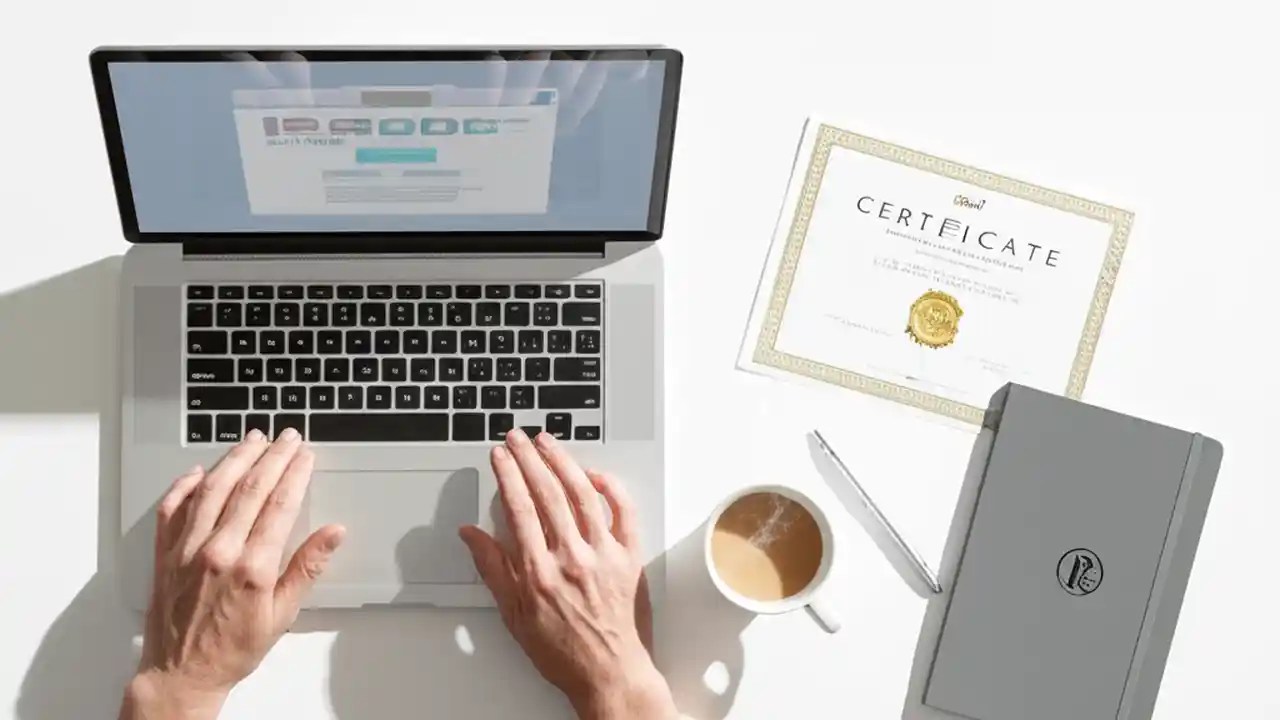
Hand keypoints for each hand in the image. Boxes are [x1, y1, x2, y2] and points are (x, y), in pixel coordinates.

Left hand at [120, 429, 344, 719]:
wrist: (180, 674)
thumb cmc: (231, 650)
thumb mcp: (282, 614)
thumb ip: (307, 567)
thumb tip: (333, 534)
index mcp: (250, 567)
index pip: (279, 504)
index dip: (294, 474)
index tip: (304, 456)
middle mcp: (217, 551)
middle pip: (249, 488)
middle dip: (272, 457)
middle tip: (286, 438)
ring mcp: (186, 549)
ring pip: (212, 488)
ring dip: (235, 459)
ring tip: (252, 440)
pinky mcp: (164, 553)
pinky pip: (172, 507)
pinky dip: (186, 484)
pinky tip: (200, 471)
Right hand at [459, 430, 676, 719]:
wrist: (607, 672)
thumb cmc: (561, 649)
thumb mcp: (513, 613)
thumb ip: (492, 568)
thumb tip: (471, 534)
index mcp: (538, 571)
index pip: (519, 507)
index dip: (507, 474)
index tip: (499, 455)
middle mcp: (571, 558)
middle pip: (548, 492)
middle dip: (529, 458)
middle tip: (517, 438)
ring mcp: (603, 555)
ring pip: (582, 494)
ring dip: (563, 462)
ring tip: (548, 443)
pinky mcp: (629, 557)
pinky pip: (623, 512)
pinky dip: (610, 488)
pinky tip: (595, 474)